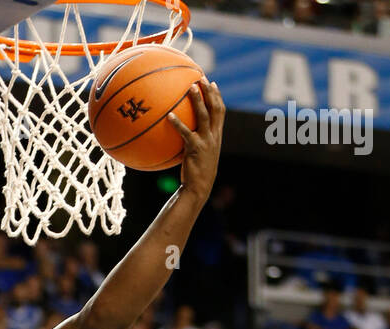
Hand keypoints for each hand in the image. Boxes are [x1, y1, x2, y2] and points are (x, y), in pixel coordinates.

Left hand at [168, 78, 224, 205]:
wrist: (199, 188)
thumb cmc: (196, 172)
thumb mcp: (200, 154)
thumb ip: (195, 140)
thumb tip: (183, 131)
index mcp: (217, 136)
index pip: (221, 111)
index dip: (217, 96)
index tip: (212, 83)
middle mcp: (214, 136)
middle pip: (215, 108)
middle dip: (210, 92)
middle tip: (202, 78)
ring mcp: (206, 142)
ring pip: (204, 116)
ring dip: (198, 100)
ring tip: (190, 87)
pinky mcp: (195, 149)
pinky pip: (186, 133)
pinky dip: (178, 123)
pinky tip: (169, 116)